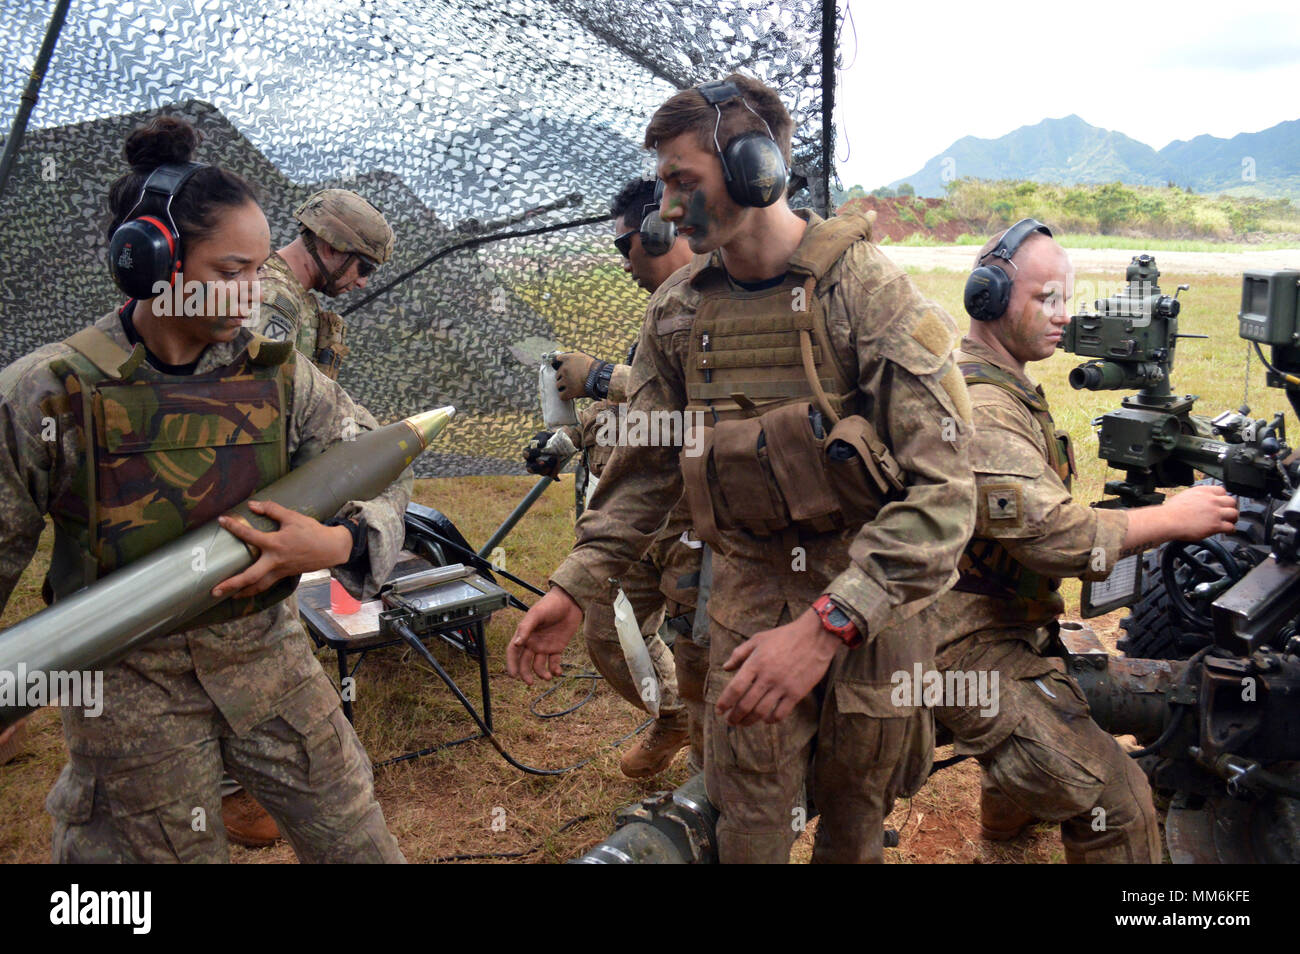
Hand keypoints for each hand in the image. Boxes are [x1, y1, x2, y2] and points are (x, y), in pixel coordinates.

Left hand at [213, 499, 352, 598]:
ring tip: (226, 596)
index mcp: (275, 544)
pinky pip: (267, 585)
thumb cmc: (312, 532)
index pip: (249, 536)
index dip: (234, 527)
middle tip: (214, 590)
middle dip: (231, 584)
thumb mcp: (293, 517)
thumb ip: (272, 509)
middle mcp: (275, 560)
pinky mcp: (284, 575)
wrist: (331, 548)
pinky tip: (247, 590)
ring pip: (258, 586)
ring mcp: (280, 570)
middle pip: (250, 577)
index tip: (221, 520)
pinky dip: (255, 589)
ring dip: (241, 592)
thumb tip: (252, 505)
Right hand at [507, 586, 583, 684]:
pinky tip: (558, 672)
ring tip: (548, 677)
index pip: (513, 652)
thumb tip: (517, 644)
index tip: (514, 676)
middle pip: (525, 662)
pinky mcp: (557, 647)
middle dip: (526, 674)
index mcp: (524, 634)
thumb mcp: (536, 614)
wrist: (570, 601)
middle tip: (530, 682)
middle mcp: (533, 642)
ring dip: (542, 673)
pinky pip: (554, 662)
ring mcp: (545, 646)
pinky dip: (555, 669)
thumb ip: (526, 628)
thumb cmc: (550, 604)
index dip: (511, 664)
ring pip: (539, 665)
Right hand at [523, 430, 561, 476]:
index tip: (539, 452)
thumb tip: (541, 444)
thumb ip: (541, 438)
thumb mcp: (544, 435)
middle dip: (537, 467)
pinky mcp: (548, 471)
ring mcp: (540, 468)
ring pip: (542, 473)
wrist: (558, 443)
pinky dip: (555, 471)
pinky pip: (550, 474)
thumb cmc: (548, 439)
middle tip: (544, 462)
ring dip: (549, 467)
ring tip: (557, 459)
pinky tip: (558, 465)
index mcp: (529, 451)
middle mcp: (532, 462)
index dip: (531, 454)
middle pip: (530, 469)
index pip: (526, 454)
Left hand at [552, 351, 597, 400]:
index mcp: (567, 359)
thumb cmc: (594, 366)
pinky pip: (562, 395)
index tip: (561, 369)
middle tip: (573, 380)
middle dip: (563, 378)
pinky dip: (565, 396)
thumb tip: (561, 359)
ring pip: (558, 385)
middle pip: (557, 375)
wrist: (601, 377)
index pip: (555, 360)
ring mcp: (566, 380)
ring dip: (564, 387)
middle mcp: (564, 369)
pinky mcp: (570, 391)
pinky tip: (570, 394)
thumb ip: (570, 357)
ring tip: (573, 387)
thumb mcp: (581, 356)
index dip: (557, 365)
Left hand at [716, 609, 840, 725]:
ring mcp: (782, 686)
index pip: (735, 689)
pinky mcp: (797, 693)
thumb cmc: (785, 635)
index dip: (724, 702)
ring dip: (749, 721)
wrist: (815, 636)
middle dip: (734, 716)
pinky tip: (766, 720)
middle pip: (745, 704)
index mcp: (755, 663)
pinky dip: (771, 720)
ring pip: (761, 712)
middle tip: (729, 721)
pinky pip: (781, 713)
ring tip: (743, 724)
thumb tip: (725, 667)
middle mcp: (767, 677)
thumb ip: (739, 653)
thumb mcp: (758, 639)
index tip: (719, 710)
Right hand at [1164, 484, 1238, 540]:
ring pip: (1234, 513)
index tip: (1221, 503)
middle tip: (1228, 513)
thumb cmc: (1171, 511)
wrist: (1167, 520)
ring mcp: (1215, 512)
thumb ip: (1196, 497)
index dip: (1223, 498)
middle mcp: (1211, 500)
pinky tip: (1227, 531)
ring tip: (1230, 522)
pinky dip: (1230, 530)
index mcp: (1203, 491)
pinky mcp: (1215, 525)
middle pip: (1231, 501)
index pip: (1222, 490)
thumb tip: (1197, 501)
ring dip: (1233, 518)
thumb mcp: (1184, 496)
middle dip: (1230, 507)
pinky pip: (1230, 527)